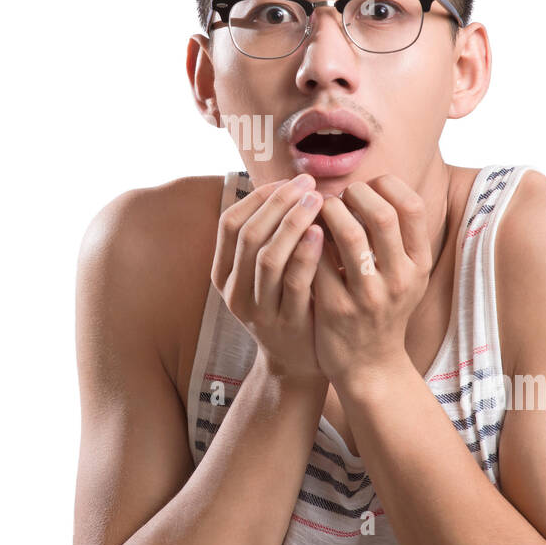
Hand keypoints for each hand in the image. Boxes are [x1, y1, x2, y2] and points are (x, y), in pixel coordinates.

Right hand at [211, 174, 326, 382]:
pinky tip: (322, 232)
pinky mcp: (287, 323)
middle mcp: (235, 292)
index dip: (258, 197)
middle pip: (248, 236)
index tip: (288, 181)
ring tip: (317, 199)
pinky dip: (305, 254)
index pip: (230, 223)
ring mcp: (259, 310)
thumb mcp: (266, 273)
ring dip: (292, 222)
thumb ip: (269, 237)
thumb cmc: (288, 303)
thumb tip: (286, 184)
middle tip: (307, 183)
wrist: (299, 363)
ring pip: (267, 258)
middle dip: (278, 203)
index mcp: (224, 274)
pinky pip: (293, 283)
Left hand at [310, 175, 434, 387]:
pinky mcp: (336, 309)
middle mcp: (399, 279)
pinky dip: (307, 240)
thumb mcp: (404, 275)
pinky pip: (318, 261)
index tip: (364, 186)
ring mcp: (368, 296)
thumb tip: (368, 183)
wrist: (369, 366)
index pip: (412, 207)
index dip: (386, 186)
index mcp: (418, 265)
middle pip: (382, 216)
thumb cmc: (383, 309)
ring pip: (348, 234)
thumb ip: (395, 236)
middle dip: (354, 194)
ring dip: (327, 212)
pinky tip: (301, 235)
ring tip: (316, 209)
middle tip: (335, 196)